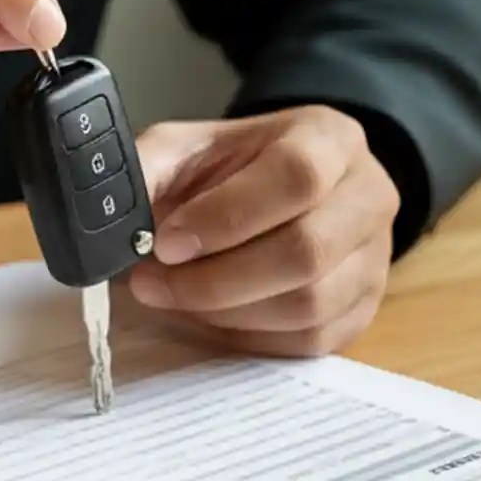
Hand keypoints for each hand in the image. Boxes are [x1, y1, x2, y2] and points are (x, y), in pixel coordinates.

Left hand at [127, 105, 400, 356]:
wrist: (267, 198)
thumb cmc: (226, 174)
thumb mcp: (182, 151)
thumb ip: (145, 169)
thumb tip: (107, 212)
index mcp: (328, 139)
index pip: (296, 177)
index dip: (226, 218)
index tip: (166, 243)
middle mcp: (368, 195)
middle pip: (306, 252)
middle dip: (214, 280)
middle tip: (152, 282)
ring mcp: (373, 258)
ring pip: (308, 305)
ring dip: (225, 313)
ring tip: (175, 296)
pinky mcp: (361, 310)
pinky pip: (307, 341)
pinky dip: (247, 337)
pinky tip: (210, 316)